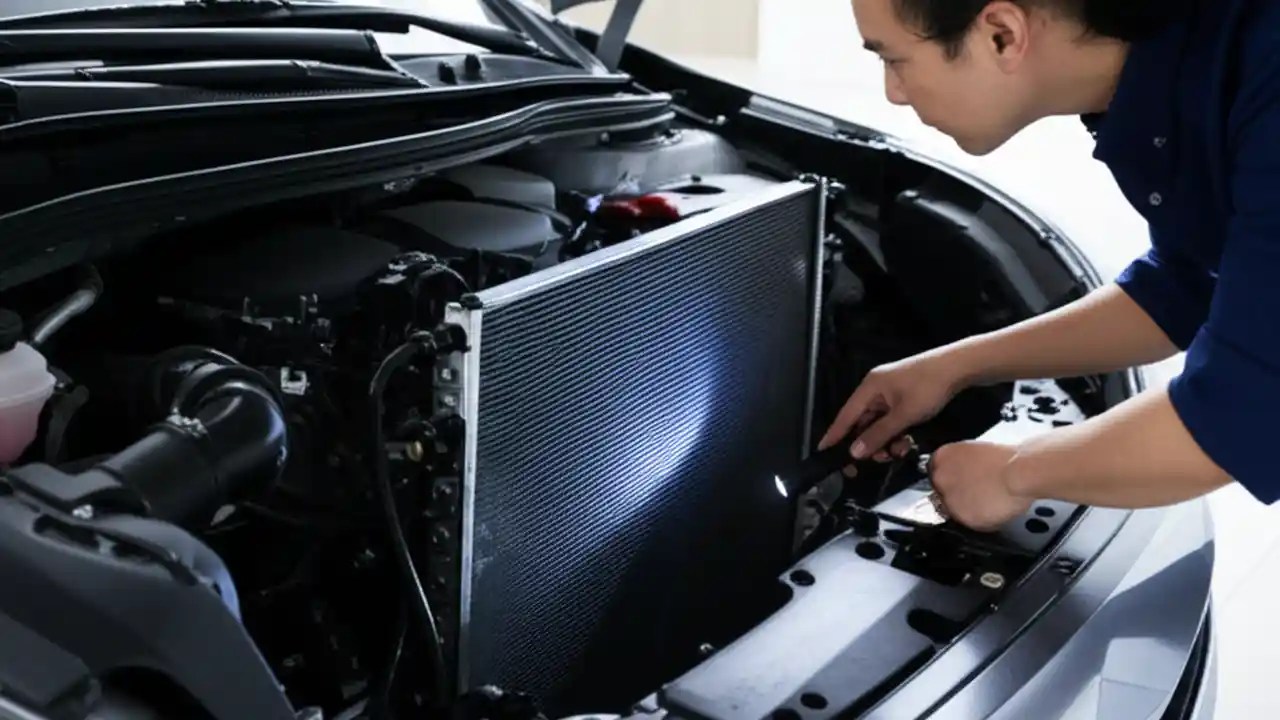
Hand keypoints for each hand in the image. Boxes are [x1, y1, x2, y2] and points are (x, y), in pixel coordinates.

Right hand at [818, 351, 967, 462]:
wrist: (958, 368)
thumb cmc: (928, 387)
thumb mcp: (904, 415)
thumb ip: (878, 434)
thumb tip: (854, 452)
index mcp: (869, 388)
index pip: (845, 416)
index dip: (834, 435)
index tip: (822, 452)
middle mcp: (874, 390)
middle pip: (861, 423)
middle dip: (867, 444)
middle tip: (874, 462)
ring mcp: (889, 393)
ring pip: (877, 424)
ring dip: (884, 441)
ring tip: (896, 453)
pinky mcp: (901, 397)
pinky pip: (890, 420)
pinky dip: (894, 433)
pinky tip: (904, 443)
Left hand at [929, 441, 1031, 531]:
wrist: (1020, 473)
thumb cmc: (1008, 459)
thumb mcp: (975, 452)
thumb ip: (961, 464)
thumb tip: (963, 474)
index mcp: (941, 457)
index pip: (936, 473)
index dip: (952, 481)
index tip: (961, 484)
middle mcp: (940, 478)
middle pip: (941, 493)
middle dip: (958, 496)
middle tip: (979, 494)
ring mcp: (948, 498)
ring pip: (954, 510)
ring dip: (969, 509)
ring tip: (990, 501)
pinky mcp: (961, 516)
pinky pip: (969, 522)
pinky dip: (981, 520)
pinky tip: (994, 510)